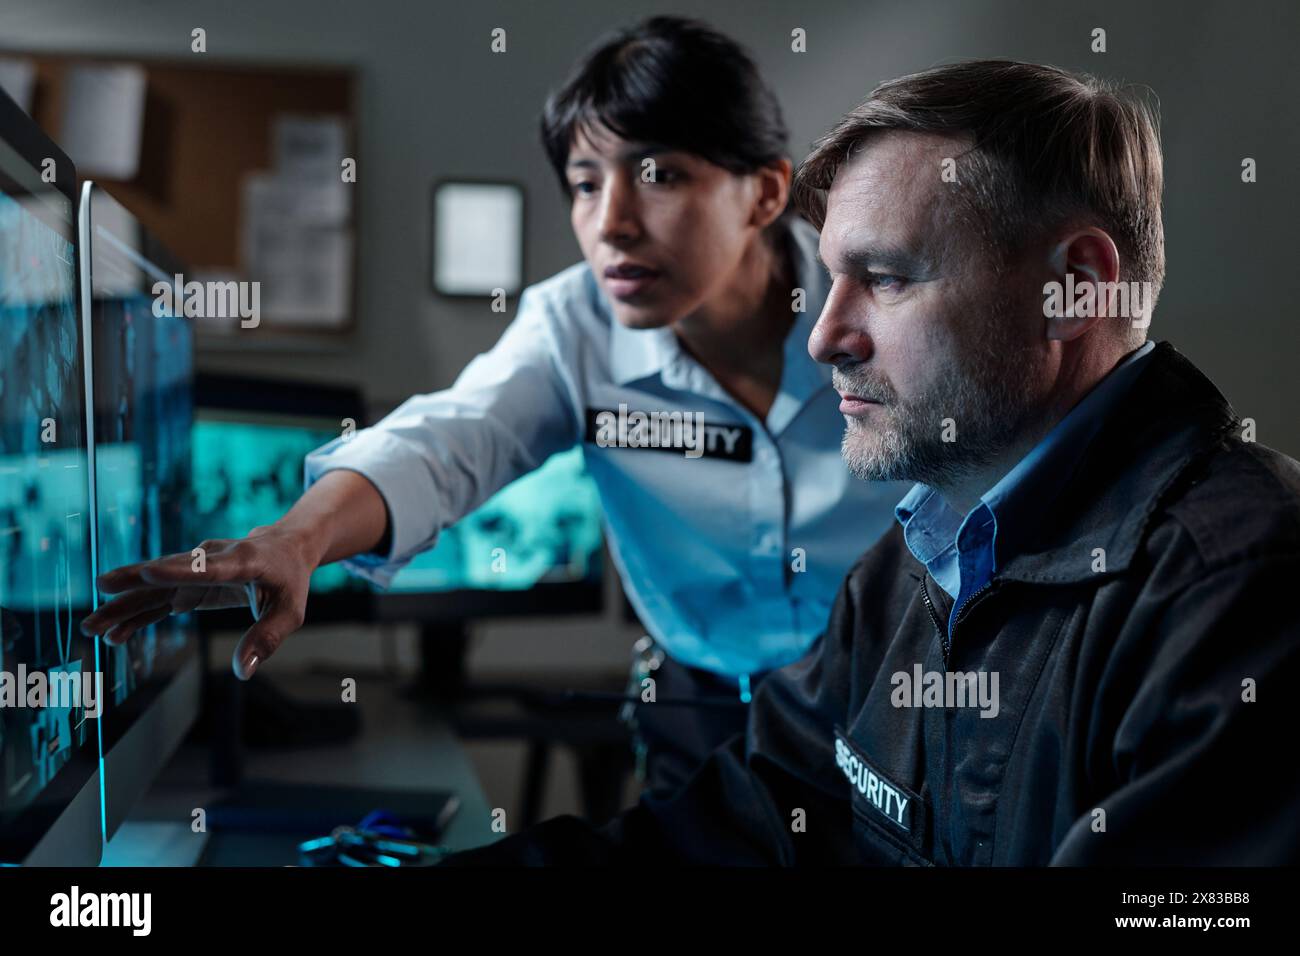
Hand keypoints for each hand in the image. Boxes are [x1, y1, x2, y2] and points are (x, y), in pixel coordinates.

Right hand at [80, 524, 320, 679]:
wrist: (284, 548)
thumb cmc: (289, 579)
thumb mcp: (290, 610)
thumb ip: (267, 637)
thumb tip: (244, 670)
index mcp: (242, 562)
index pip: (209, 567)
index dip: (180, 569)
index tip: (148, 571)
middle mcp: (212, 560)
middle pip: (168, 574)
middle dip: (132, 589)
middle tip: (97, 602)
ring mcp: (196, 569)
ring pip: (155, 587)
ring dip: (123, 606)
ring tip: (92, 628)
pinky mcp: (190, 581)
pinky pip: (159, 599)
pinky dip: (139, 615)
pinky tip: (115, 633)